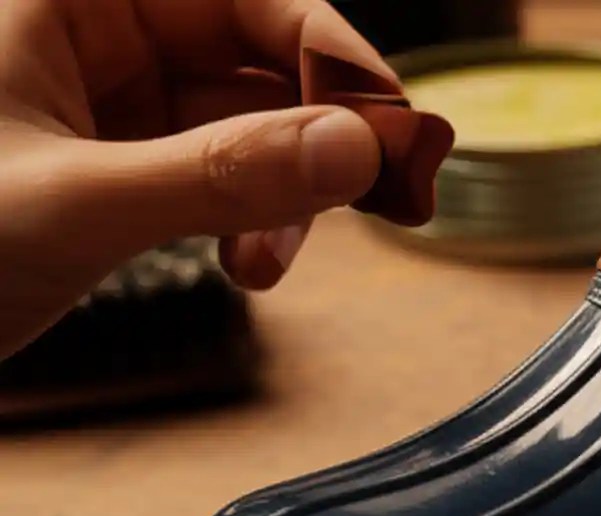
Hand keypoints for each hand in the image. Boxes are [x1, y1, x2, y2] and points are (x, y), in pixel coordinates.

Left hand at [0, 1, 395, 357]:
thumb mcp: (75, 205)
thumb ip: (217, 174)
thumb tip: (359, 150)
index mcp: (72, 5)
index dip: (331, 57)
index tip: (391, 134)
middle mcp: (98, 42)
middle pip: (260, 64)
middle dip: (320, 139)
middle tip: (385, 200)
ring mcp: (108, 110)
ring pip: (247, 131)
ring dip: (286, 197)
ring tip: (274, 262)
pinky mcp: (118, 174)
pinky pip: (217, 182)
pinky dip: (250, 224)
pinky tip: (249, 268)